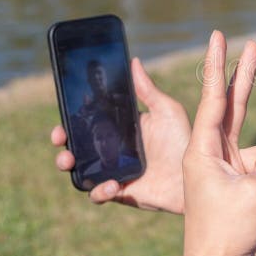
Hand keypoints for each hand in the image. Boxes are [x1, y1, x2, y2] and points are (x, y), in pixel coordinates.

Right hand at [51, 40, 255, 212]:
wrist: (196, 174)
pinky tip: (110, 185)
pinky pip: (98, 194)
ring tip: (69, 160)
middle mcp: (113, 150)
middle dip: (62, 141)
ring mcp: (114, 171)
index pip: (88, 121)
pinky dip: (98, 190)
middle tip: (60, 137)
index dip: (72, 117)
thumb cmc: (184, 139)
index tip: (64, 112)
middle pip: (76, 144)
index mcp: (121, 129)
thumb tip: (133, 61)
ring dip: (68, 164)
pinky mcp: (119, 192)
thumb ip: (148, 90)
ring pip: (79, 170)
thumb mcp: (167, 110)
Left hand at [183, 31, 255, 255]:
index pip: (213, 98)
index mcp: (204, 151)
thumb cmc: (226, 231)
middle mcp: (213, 156)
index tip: (220, 38)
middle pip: (234, 110)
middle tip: (254, 45)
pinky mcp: (239, 189)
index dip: (218, 66)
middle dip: (246, 81)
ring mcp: (227, 172)